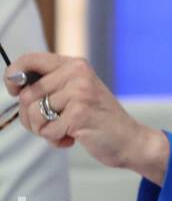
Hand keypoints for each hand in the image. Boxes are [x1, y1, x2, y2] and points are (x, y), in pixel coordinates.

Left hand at [4, 52, 169, 184]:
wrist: (130, 140)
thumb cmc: (98, 119)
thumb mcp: (76, 93)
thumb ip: (49, 85)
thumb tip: (14, 84)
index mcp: (75, 65)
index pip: (30, 59)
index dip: (13, 75)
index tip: (14, 91)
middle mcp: (78, 73)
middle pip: (26, 94)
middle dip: (31, 117)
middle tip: (52, 124)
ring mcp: (80, 92)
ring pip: (33, 113)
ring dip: (43, 130)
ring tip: (64, 130)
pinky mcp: (80, 113)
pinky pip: (47, 131)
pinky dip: (56, 140)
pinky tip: (74, 137)